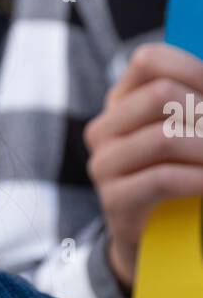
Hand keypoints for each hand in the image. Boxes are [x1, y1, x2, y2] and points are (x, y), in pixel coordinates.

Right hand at [82, 43, 202, 291]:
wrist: (154, 237)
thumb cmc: (180, 173)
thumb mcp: (186, 131)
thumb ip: (195, 105)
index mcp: (120, 102)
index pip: (149, 60)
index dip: (192, 69)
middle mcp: (104, 129)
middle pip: (160, 95)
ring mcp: (103, 165)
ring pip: (164, 137)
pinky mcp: (113, 200)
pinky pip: (163, 179)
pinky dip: (198, 179)